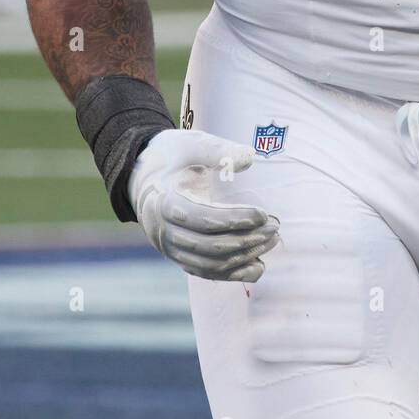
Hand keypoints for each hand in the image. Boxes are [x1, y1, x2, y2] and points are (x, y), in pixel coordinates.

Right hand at [128, 129, 279, 281]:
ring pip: (210, 263)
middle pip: (208, 245)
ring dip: (243, 256)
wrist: (143, 177)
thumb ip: (218, 150)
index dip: (234, 219)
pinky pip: (206, 272)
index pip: (202, 218)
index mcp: (164, 201)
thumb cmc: (171, 156)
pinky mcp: (179, 257)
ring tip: (272, 240)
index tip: (263, 214)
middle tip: (275, 227)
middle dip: (246, 239)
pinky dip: (232, 274)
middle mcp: (163, 231)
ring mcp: (170, 248)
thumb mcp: (190, 143)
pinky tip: (258, 267)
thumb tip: (249, 157)